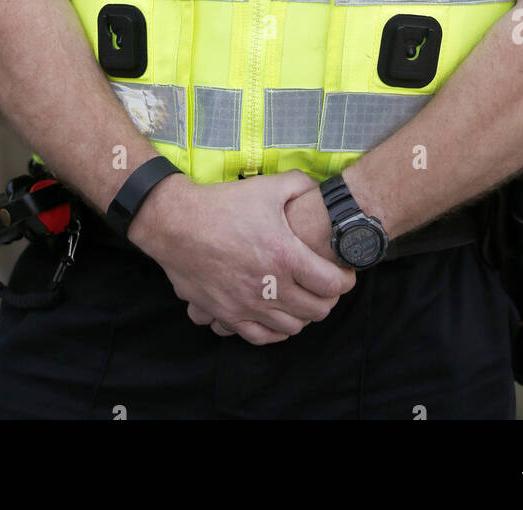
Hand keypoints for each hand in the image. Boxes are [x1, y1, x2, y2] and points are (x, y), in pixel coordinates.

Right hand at [193, 185, 351, 337]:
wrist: (177, 223)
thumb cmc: (223, 205)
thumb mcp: (267, 187)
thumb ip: (300, 185)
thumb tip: (320, 190)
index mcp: (285, 256)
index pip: (332, 284)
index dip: (346, 280)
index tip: (345, 273)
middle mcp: (271, 286)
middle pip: (317, 310)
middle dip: (328, 299)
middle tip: (326, 286)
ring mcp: (248, 304)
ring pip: (292, 327)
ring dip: (303, 315)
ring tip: (303, 299)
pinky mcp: (228, 315)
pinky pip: (261, 337)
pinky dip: (276, 331)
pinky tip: (278, 317)